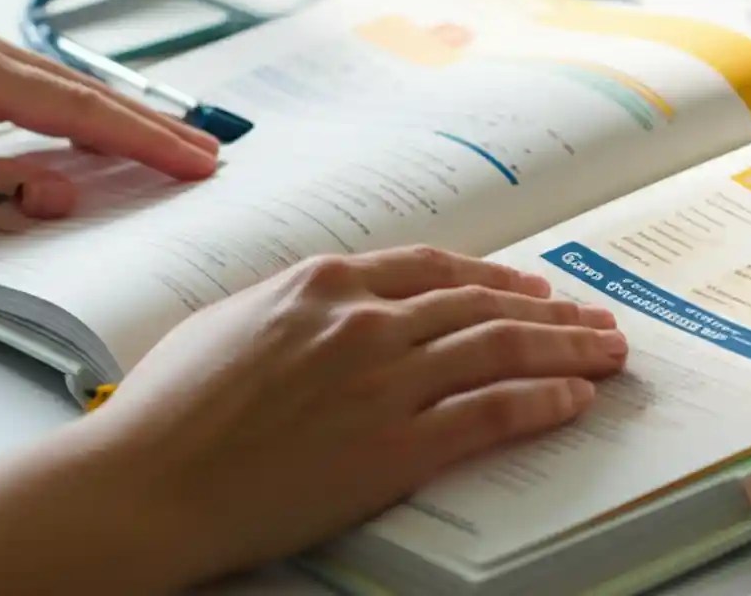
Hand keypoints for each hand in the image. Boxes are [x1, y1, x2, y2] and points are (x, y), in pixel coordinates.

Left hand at [0, 20, 218, 229]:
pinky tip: (104, 133)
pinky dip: (82, 116)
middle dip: (152, 125)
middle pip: (88, 92)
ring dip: (122, 120)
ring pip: (68, 89)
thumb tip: (64, 193)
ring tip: (173, 145)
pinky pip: (40, 90)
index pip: (83, 111)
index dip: (146, 141)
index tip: (195, 163)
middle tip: (208, 153)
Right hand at [96, 245, 625, 588]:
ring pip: (501, 348)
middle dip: (548, 309)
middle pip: (482, 303)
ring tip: (605, 349)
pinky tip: (574, 399)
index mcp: (323, 284)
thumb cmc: (168, 411)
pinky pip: (493, 413)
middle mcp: (364, 321)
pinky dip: (543, 400)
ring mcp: (385, 381)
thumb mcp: (228, 323)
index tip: (527, 284)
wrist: (145, 483)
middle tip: (591, 316)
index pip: (435, 268)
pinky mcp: (397, 446)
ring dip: (566, 347)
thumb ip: (294, 306)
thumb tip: (331, 303)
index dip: (494, 275)